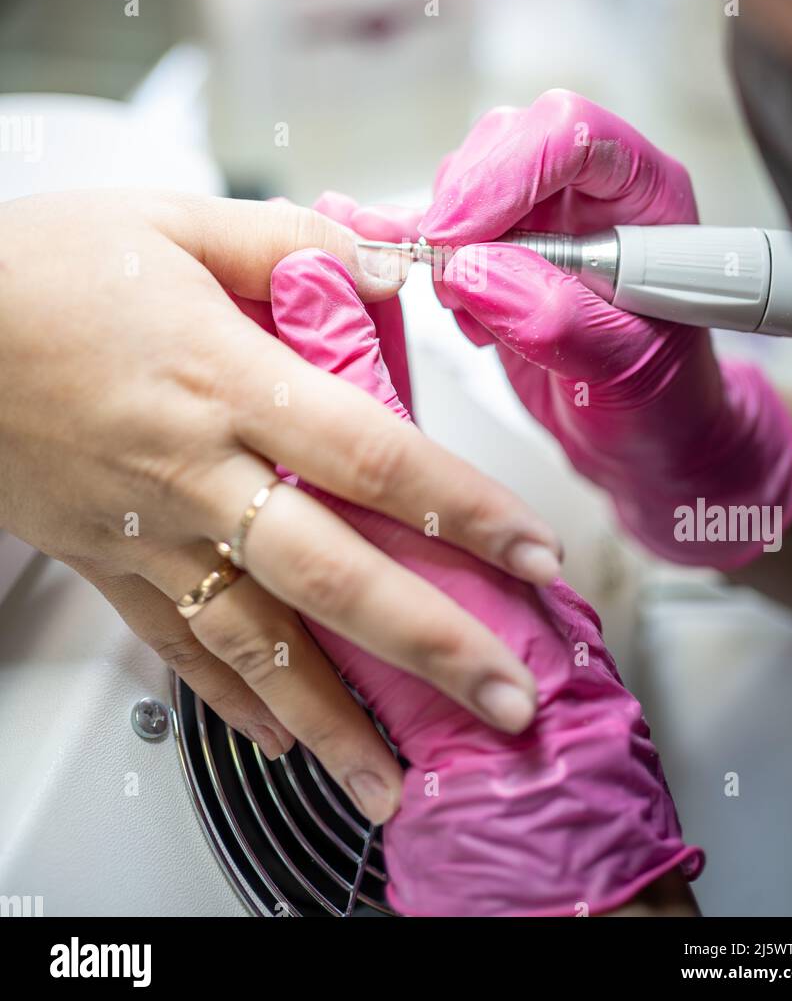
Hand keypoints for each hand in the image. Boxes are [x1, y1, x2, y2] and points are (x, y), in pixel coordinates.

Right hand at [0, 189, 559, 822]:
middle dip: (430, 644)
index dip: (463, 512)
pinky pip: (178, 648)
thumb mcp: (173, 220)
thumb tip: (387, 267)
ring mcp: (146, 532)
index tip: (532, 557)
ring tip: (396, 781)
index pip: (370, 457)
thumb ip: (290, 242)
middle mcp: (191, 469)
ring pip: (256, 642)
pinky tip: (285, 741)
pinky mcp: (105, 564)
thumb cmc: (37, 267)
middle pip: (332, 573)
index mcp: (223, 376)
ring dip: (337, 718)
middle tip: (506, 699)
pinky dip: (236, 702)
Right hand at [350, 90, 791, 567]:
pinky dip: (420, 255)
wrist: (641, 439)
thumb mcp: (625, 374)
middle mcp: (593, 192)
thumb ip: (558, 320)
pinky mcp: (500, 245)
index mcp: (646, 199)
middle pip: (510, 142)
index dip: (507, 172)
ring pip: (468, 179)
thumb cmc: (659, 404)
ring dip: (446, 241)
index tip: (457, 235)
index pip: (574, 135)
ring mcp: (544, 214)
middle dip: (465, 205)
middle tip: (447, 276)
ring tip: (470, 313)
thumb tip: (475, 271)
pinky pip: (443, 222)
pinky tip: (441, 301)